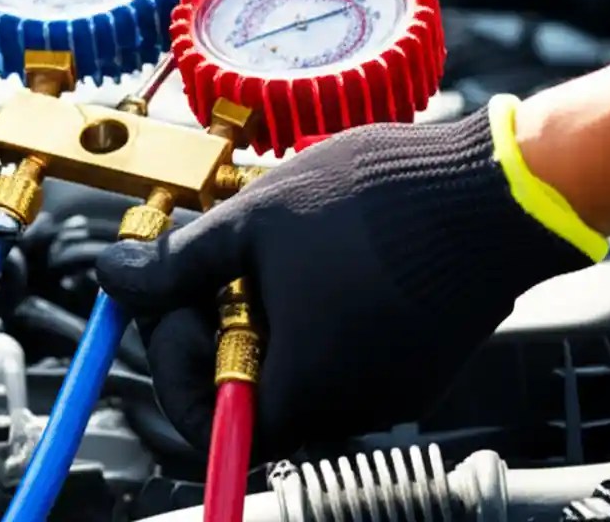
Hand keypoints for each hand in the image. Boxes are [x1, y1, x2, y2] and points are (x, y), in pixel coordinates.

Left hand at [97, 107, 593, 458]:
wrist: (495, 186)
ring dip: (263, 314)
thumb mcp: (249, 225)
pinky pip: (343, 353)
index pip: (206, 423)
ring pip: (295, 367)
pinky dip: (312, 313)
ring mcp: (391, 387)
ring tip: (271, 248)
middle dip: (215, 326)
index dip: (173, 364)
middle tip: (217, 262)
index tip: (173, 302)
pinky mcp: (418, 360)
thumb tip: (114, 276)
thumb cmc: (379, 204)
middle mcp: (351, 407)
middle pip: (248, 392)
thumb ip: (174, 264)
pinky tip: (317, 253)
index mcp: (303, 390)